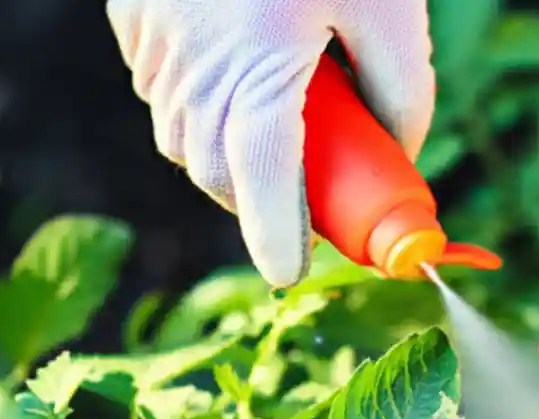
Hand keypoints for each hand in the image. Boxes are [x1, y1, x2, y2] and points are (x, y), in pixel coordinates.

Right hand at [106, 0, 434, 286]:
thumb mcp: (389, 7)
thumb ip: (404, 92)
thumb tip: (400, 155)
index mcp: (256, 70)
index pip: (261, 184)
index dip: (279, 237)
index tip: (292, 272)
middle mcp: (192, 70)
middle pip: (219, 172)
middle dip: (261, 201)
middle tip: (311, 204)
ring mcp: (154, 47)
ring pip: (185, 137)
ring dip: (230, 156)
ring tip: (280, 136)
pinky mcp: (135, 22)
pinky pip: (165, 92)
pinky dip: (203, 108)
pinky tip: (238, 76)